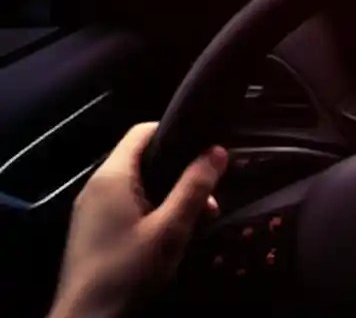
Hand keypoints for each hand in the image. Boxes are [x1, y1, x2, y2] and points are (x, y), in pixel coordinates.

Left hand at [48, 123, 227, 317]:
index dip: (176, 132)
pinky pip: (127, 205)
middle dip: (181, 172)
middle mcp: (97, 186)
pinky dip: (153, 210)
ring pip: (138, 185)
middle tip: (210, 197)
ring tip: (198, 219)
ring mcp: (91, 209)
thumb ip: (195, 187)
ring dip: (171, 195)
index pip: (142, 131)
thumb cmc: (128, 270)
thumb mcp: (171, 229)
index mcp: (112, 177)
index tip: (206, 149)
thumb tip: (217, 150)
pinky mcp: (92, 229)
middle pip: (144, 159)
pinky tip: (171, 234)